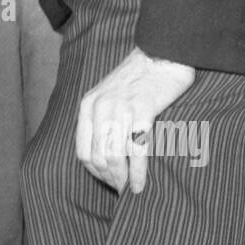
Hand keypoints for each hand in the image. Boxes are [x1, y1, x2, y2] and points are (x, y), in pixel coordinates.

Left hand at [75, 47, 194, 195]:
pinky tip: (141, 185)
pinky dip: (138, 173)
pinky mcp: (142, 111)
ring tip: (130, 191)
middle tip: (121, 190)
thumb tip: (104, 156)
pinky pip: (137, 151)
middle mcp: (100, 108)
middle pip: (98, 157)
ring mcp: (120, 109)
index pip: (82, 150)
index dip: (94, 172)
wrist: (162, 54)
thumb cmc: (138, 77)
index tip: (107, 181)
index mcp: (89, 105)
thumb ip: (101, 118)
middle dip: (109, 179)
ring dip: (122, 179)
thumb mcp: (108, 94)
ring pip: (115, 157)